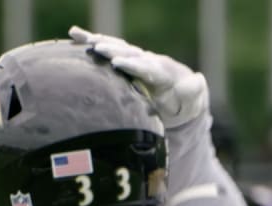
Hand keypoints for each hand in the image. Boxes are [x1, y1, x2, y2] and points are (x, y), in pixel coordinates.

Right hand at [68, 26, 208, 128]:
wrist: (179, 98)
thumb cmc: (184, 106)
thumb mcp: (193, 104)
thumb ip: (194, 93)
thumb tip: (197, 80)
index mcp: (162, 72)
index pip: (146, 67)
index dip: (133, 65)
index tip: (117, 63)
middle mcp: (148, 60)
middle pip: (129, 53)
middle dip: (114, 50)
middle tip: (97, 48)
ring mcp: (136, 59)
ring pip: (117, 47)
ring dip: (100, 42)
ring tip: (83, 39)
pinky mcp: (126, 61)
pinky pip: (109, 47)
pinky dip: (91, 40)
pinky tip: (74, 34)